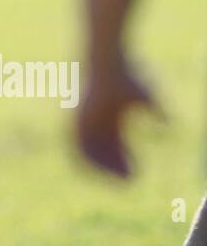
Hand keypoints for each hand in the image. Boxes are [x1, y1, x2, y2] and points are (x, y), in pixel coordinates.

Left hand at [76, 53, 161, 176]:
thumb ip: (159, 111)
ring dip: (102, 170)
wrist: (105, 63)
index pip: (116, 147)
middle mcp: (95, 122)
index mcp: (110, 118)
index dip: (125, 162)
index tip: (137, 174)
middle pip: (103, 154)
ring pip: (89, 154)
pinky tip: (102, 171)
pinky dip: (88, 162)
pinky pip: (76, 148)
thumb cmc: (128, 76)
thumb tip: (170, 125)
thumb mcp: (148, 96)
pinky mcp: (74, 121)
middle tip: (128, 183)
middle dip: (115, 169)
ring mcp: (83, 122)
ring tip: (118, 180)